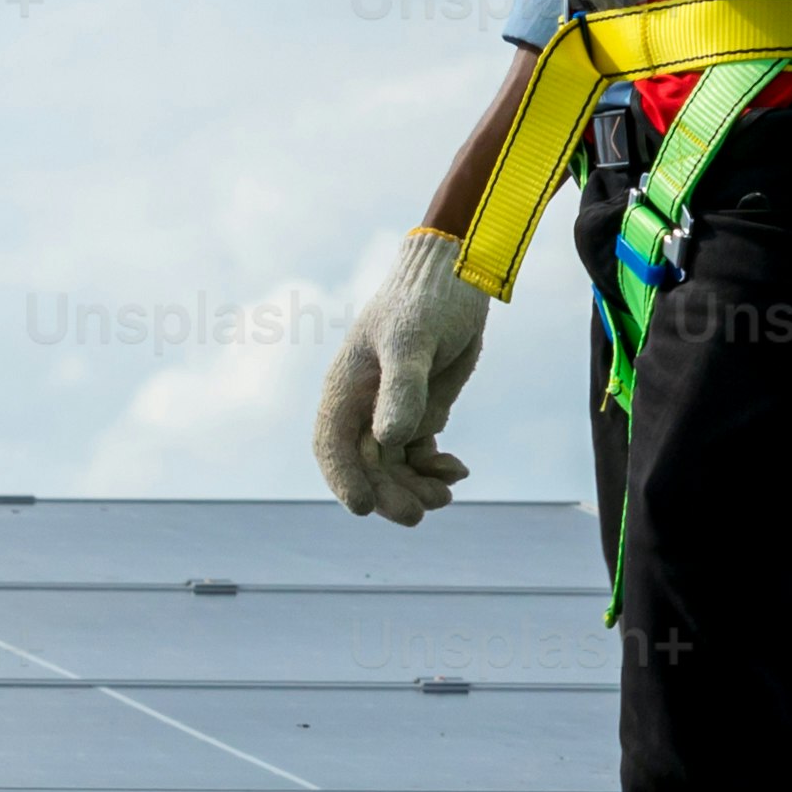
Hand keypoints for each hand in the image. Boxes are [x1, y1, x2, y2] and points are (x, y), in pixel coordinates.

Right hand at [310, 228, 490, 522]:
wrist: (458, 277)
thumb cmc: (427, 300)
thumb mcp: (413, 340)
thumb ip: (402, 389)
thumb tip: (390, 441)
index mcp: (347, 388)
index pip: (332, 445)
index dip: (343, 479)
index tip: (362, 508)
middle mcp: (365, 406)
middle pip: (367, 466)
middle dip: (390, 493)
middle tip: (420, 513)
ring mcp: (392, 411)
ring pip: (395, 468)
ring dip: (416, 487)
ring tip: (446, 494)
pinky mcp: (421, 412)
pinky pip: (420, 455)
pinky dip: (436, 470)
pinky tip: (458, 470)